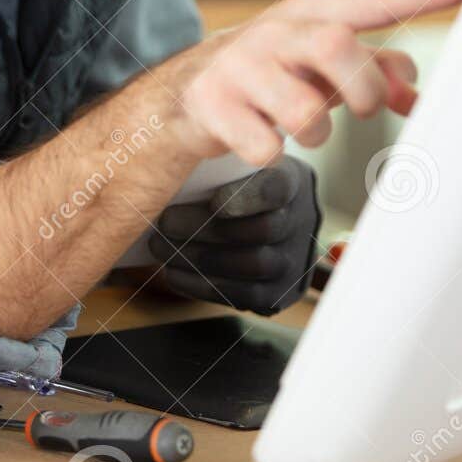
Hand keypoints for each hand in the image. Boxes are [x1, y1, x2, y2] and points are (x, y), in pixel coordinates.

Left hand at [149, 156, 320, 313]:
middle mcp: (301, 222)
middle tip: (165, 222)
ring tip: (160, 247)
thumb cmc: (236, 186)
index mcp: (291, 181)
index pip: (278, 188)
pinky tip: (173, 272)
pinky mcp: (277, 293)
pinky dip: (202, 285)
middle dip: (206, 228)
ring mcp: (294, 261)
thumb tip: (168, 168)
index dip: (248, 197)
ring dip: (199, 258)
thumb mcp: (234, 166)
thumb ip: (214, 167)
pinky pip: (242, 295)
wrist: (265, 224)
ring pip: (253, 264)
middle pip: (263, 229)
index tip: (214, 202)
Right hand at [169, 0, 461, 165]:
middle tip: (361, 107)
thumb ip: (373, 68)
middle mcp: (273, 33)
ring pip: (303, 111)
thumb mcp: (319, 60)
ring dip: (314, 132)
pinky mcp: (212, 105)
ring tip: (300, 126)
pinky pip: (265, 147)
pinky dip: (271, 153)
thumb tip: (414, 91)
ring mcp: (239, 67)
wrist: (185, 93)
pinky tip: (258, 136)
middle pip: (337, 46)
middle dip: (361, 88)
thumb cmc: (268, 70)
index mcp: (308, 14)